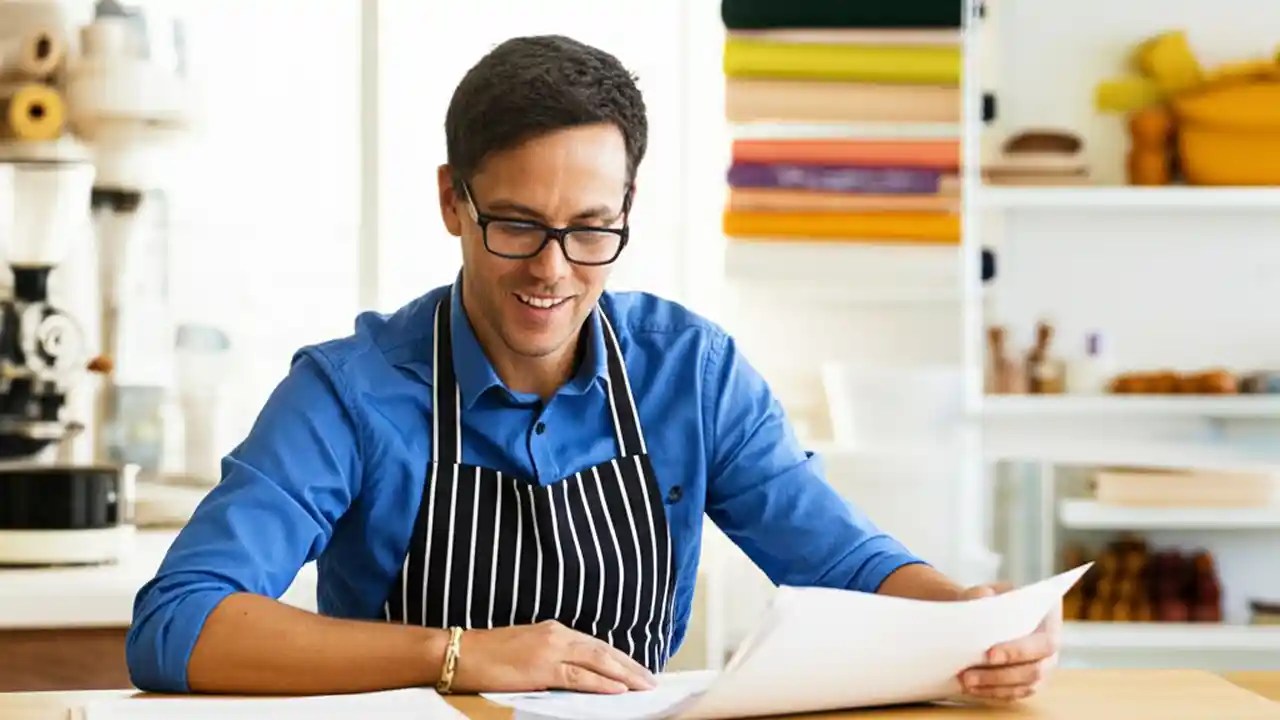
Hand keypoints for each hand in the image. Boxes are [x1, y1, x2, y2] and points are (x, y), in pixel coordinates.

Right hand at [450, 620, 656, 693]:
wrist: (459, 652)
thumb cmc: (488, 654)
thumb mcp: (527, 650)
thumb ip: (552, 657)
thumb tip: (576, 673)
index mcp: (555, 630)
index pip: (597, 645)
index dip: (621, 658)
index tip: (639, 671)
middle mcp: (557, 635)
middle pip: (604, 651)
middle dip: (631, 667)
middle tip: (652, 681)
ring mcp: (549, 650)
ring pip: (597, 662)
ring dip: (624, 676)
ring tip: (644, 687)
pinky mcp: (540, 668)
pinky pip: (578, 676)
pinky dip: (601, 682)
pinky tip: (618, 689)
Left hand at [955, 583, 1061, 702]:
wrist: (987, 612)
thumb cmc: (992, 600)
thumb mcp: (988, 591)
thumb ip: (983, 593)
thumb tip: (982, 597)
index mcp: (1050, 620)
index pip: (1044, 642)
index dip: (1018, 651)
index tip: (989, 654)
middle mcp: (1051, 646)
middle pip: (1035, 670)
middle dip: (1000, 674)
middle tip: (968, 675)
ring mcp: (1043, 666)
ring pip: (1025, 685)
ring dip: (994, 686)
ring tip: (965, 682)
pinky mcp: (1030, 680)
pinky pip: (1016, 693)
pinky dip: (993, 692)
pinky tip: (972, 689)